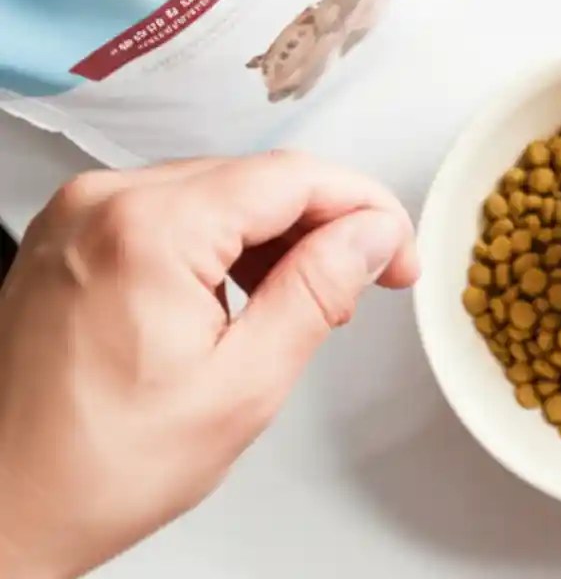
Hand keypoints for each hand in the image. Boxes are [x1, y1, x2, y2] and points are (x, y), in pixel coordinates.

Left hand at [0, 153, 418, 577]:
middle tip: (373, 276)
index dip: (364, 208)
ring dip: (278, 233)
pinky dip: (225, 241)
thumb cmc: (100, 466)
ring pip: (217, 191)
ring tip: (311, 296)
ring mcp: (79, 216)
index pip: (291, 177)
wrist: (2, 505)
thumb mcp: (243, 385)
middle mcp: (105, 203)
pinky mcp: (71, 236)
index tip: (398, 252)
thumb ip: (317, 292)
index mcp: (149, 230)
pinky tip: (248, 290)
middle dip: (327, 221)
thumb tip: (370, 235)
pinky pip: (172, 211)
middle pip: (255, 178)